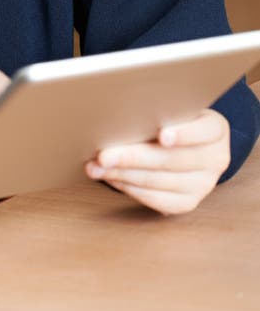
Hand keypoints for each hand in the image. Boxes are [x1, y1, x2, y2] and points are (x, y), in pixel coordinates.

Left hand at [85, 109, 230, 214]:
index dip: (184, 134)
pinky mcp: (188, 202)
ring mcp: (204, 185)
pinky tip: (111, 179)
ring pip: (159, 181)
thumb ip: (158, 109)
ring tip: (95, 168)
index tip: (162, 135)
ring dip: (123, 175)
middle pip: (172, 160)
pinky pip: (156, 200)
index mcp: (216, 130)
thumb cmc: (175, 118)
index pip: (203, 131)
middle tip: (103, 155)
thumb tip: (121, 111)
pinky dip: (130, 188)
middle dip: (133, 158)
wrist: (191, 144)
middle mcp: (215, 159)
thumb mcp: (176, 107)